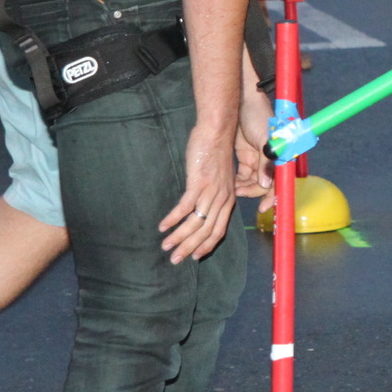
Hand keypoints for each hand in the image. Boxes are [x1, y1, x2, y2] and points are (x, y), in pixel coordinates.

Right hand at [159, 122, 238, 262]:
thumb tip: (201, 208)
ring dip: (179, 237)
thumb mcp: (220, 178)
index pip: (219, 231)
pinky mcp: (199, 183)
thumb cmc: (215, 153)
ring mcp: (211, 192)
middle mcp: (222, 199)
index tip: (194, 257)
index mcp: (228, 200)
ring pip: (196, 223)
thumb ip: (214, 195)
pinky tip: (163, 226)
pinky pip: (185, 207)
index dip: (206, 246)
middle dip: (190, 248)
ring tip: (165, 247)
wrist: (217, 132)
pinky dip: (173, 219)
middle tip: (175, 260)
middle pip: (207, 232)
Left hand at [236, 87, 276, 209]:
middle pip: (265, 184)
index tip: (263, 208)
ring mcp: (258, 158)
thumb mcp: (264, 138)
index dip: (272, 196)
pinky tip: (230, 183)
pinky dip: (238, 180)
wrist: (243, 99)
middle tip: (239, 193)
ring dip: (244, 187)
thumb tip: (266, 184)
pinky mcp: (246, 156)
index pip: (279, 181)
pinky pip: (244, 174)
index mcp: (280, 156)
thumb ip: (265, 162)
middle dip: (253, 191)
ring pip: (253, 181)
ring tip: (232, 189)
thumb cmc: (259, 116)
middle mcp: (271, 160)